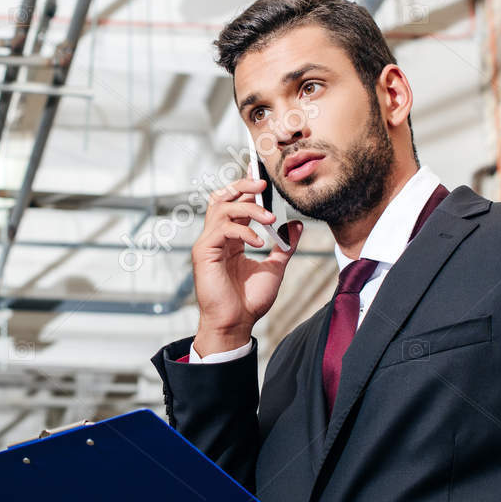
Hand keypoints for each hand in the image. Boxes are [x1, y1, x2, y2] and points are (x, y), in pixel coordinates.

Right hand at [191, 176, 301, 353]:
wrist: (236, 324)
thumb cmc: (250, 300)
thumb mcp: (274, 267)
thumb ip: (284, 246)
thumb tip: (296, 225)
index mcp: (230, 238)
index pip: (235, 203)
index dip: (247, 187)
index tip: (263, 177)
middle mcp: (217, 237)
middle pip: (223, 197)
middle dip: (243, 185)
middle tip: (263, 183)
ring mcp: (208, 243)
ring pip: (222, 208)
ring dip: (248, 208)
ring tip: (270, 218)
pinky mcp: (204, 252)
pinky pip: (222, 229)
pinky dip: (243, 231)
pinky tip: (259, 242)